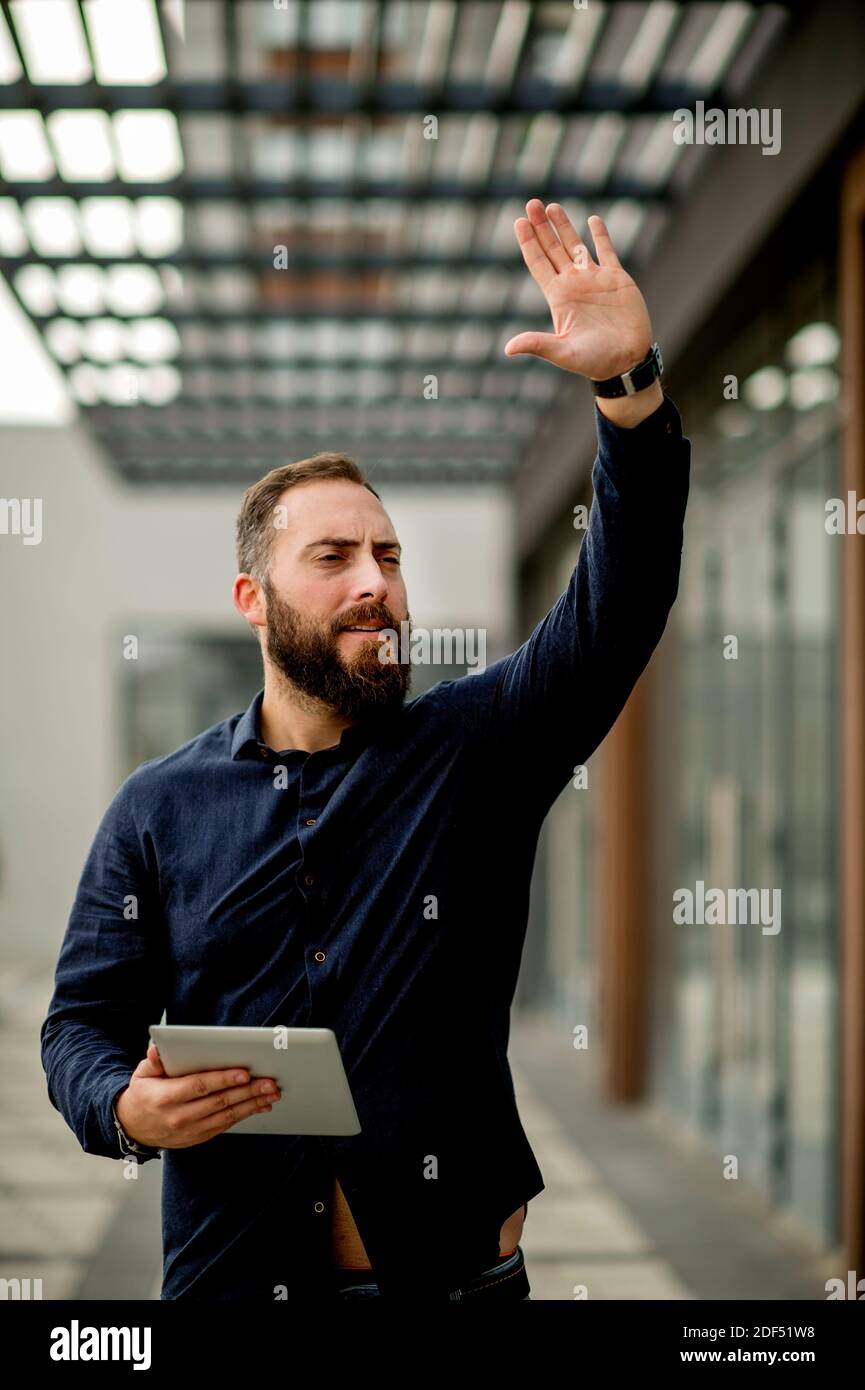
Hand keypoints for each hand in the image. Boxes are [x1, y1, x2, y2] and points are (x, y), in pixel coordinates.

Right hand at [114, 1042, 281, 1148]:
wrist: (134, 1127)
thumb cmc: (143, 1094)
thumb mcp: (142, 1074)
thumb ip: (153, 1061)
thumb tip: (157, 1048)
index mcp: (166, 1097)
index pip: (199, 1087)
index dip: (223, 1080)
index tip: (244, 1073)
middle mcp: (180, 1117)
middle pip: (219, 1102)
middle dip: (247, 1092)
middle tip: (269, 1082)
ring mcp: (190, 1130)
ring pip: (226, 1116)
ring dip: (252, 1104)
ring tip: (271, 1094)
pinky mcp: (199, 1137)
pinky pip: (225, 1125)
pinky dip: (244, 1114)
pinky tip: (260, 1105)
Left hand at [504, 200, 653, 380]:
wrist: (627, 361)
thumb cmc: (594, 361)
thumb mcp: (563, 353)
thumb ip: (538, 345)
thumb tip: (508, 348)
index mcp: (559, 297)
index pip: (539, 263)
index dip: (528, 243)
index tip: (518, 222)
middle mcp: (574, 284)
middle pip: (553, 249)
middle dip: (541, 227)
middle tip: (531, 204)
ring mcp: (595, 280)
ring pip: (576, 246)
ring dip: (564, 226)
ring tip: (552, 207)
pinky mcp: (617, 280)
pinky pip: (607, 252)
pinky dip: (600, 235)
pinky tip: (592, 220)